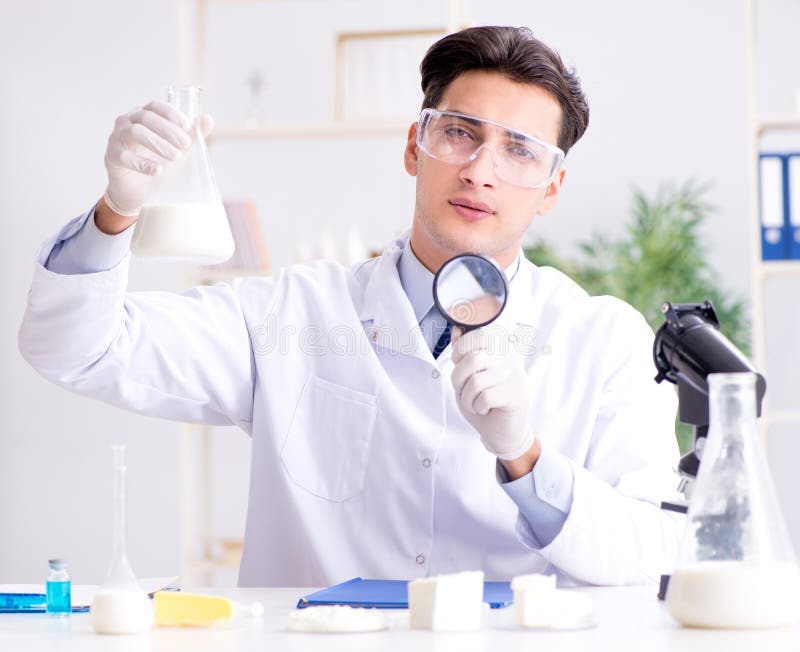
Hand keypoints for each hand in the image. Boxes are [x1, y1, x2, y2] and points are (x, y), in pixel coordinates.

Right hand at [102, 100, 213, 216]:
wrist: (138, 191)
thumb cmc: (158, 163)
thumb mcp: (178, 149)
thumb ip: (191, 135)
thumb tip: (208, 119)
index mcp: (143, 116)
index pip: (155, 106)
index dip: (171, 113)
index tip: (187, 126)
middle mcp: (127, 122)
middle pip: (146, 117)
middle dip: (168, 130)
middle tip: (186, 145)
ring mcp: (117, 138)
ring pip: (135, 132)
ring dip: (158, 144)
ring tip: (176, 157)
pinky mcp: (111, 157)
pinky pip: (124, 156)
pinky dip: (142, 163)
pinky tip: (157, 170)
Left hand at [450, 327, 535, 460]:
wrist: (502, 433)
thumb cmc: (484, 402)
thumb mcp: (468, 376)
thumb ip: (463, 354)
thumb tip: (457, 329)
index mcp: (499, 350)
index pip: (477, 335)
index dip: (460, 351)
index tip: (462, 367)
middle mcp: (509, 359)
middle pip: (473, 359)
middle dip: (458, 379)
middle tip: (464, 390)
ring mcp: (515, 376)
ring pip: (476, 381)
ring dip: (468, 398)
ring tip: (476, 402)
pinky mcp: (517, 395)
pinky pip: (485, 397)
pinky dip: (478, 407)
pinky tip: (486, 409)